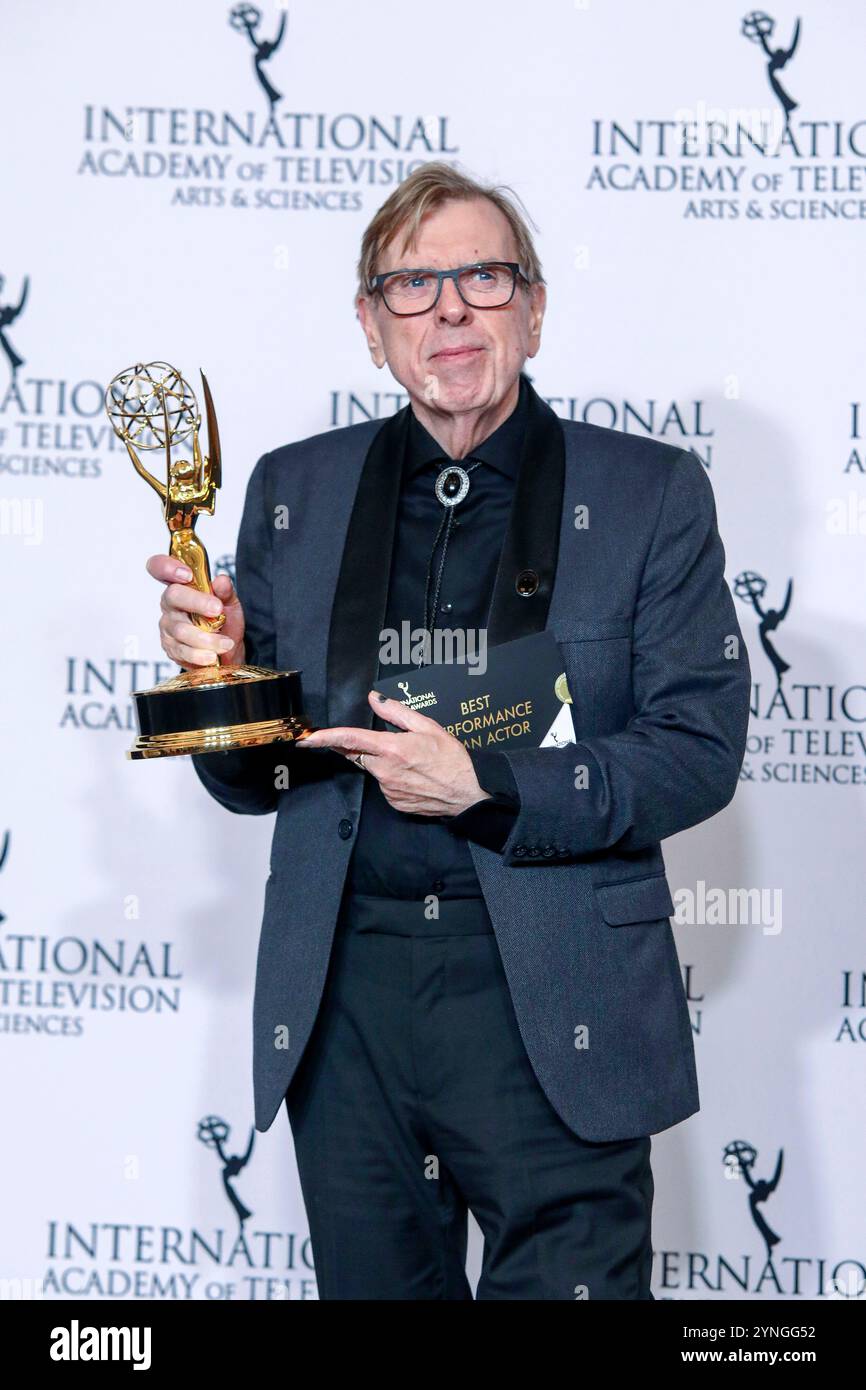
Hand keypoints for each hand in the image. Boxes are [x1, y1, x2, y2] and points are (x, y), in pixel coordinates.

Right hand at [146, 554, 245, 668]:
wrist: (227, 652)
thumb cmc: (224, 623)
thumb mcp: (230, 604)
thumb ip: (225, 592)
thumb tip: (222, 580)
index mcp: (182, 586)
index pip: (160, 568)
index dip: (167, 567)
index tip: (187, 574)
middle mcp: (171, 604)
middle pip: (173, 595)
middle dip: (197, 602)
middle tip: (217, 610)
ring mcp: (168, 626)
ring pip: (181, 629)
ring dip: (206, 637)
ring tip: (225, 643)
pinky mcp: (171, 647)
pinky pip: (182, 650)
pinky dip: (200, 654)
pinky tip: (212, 655)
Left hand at [297, 691, 491, 816]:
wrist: (467, 796)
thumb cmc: (452, 761)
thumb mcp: (429, 728)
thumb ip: (397, 712)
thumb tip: (375, 699)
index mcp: (392, 749)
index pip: (349, 739)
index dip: (325, 737)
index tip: (306, 738)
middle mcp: (384, 771)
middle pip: (360, 754)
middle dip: (368, 746)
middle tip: (394, 744)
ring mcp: (387, 789)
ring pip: (374, 769)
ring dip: (385, 762)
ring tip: (414, 761)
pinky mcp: (393, 802)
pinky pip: (385, 784)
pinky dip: (393, 776)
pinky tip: (414, 775)